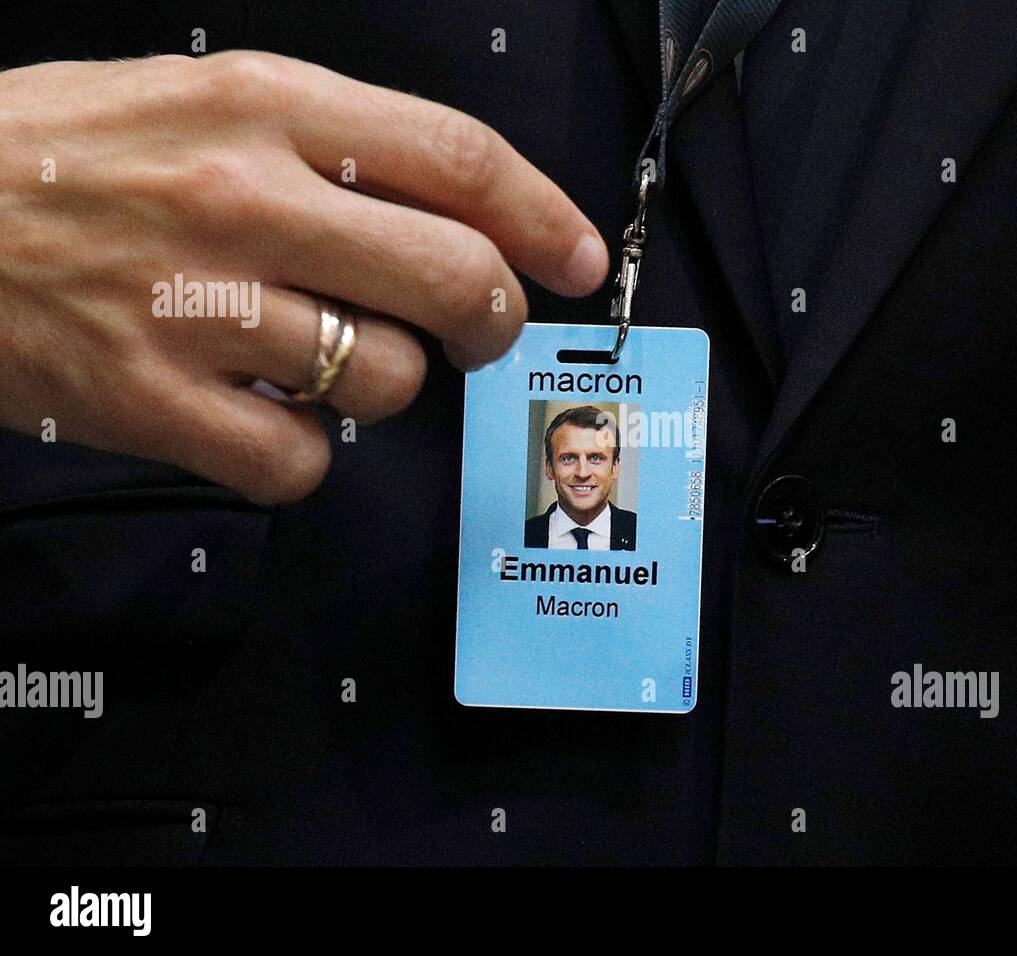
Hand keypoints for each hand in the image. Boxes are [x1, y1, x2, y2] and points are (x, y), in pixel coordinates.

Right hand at [0, 52, 607, 502]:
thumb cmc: (54, 156)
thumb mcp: (193, 100)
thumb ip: (325, 145)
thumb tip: (448, 211)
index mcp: (262, 106)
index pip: (456, 158)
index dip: (541, 216)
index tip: (577, 258)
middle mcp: (243, 199)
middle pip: (452, 278)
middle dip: (496, 320)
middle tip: (482, 329)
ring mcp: (199, 307)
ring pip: (388, 379)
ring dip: (389, 384)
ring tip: (327, 358)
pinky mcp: (152, 403)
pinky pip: (300, 460)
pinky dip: (305, 453)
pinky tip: (268, 415)